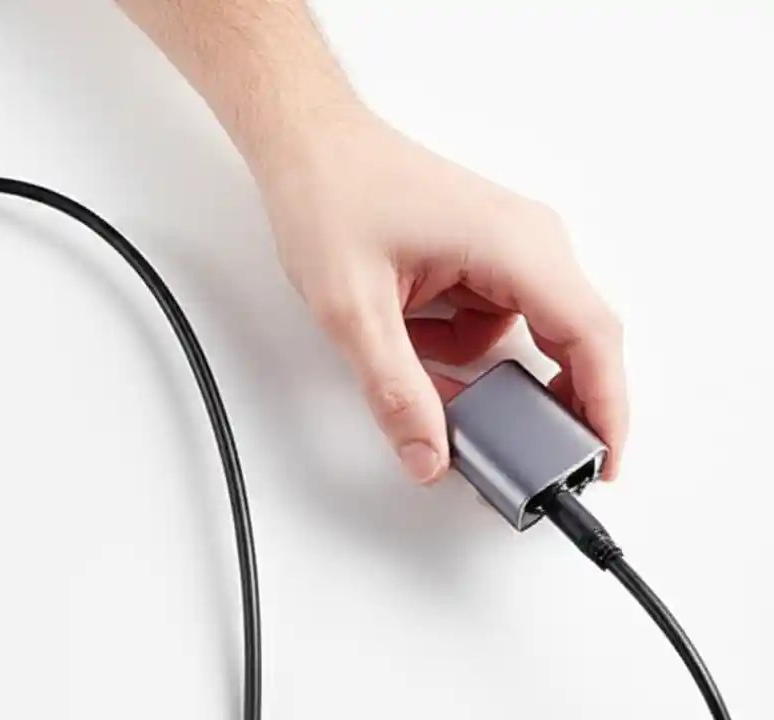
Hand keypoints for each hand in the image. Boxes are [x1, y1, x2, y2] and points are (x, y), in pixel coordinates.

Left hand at [255, 106, 626, 482]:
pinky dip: (451, 339)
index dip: (607, 407)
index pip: (590, 337)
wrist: (307, 144)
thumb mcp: (351, 310)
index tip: (603, 461)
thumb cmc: (330, 194)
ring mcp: (508, 244)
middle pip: (566, 339)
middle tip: (503, 442)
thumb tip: (428, 455)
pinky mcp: (484, 252)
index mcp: (514, 244)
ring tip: (405, 346)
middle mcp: (528, 239)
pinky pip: (489, 317)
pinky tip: (405, 324)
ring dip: (468, 363)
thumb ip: (395, 390)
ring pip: (515, 334)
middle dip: (534, 396)